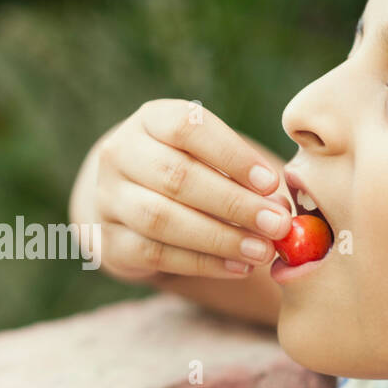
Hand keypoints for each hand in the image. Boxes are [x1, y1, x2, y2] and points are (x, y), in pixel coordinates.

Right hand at [82, 99, 292, 281]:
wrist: (132, 199)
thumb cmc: (189, 169)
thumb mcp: (209, 155)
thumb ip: (242, 173)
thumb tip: (279, 207)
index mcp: (148, 120)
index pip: (186, 128)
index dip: (231, 155)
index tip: (271, 182)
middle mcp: (119, 154)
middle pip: (176, 177)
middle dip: (233, 203)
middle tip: (277, 224)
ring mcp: (108, 199)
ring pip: (162, 219)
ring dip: (219, 238)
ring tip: (262, 250)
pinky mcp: (109, 241)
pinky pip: (155, 254)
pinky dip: (202, 264)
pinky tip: (238, 266)